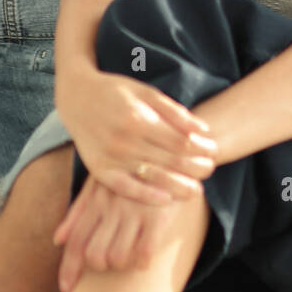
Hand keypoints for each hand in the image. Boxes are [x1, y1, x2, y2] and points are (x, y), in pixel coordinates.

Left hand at [52, 174, 201, 291]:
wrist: (170, 153)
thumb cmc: (132, 172)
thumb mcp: (101, 184)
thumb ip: (78, 211)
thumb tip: (58, 240)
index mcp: (96, 199)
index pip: (76, 241)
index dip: (69, 269)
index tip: (66, 290)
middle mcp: (111, 206)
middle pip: (94, 255)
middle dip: (100, 266)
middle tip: (110, 260)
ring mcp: (134, 211)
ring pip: (118, 258)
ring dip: (122, 265)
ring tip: (129, 255)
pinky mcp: (158, 216)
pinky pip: (145, 253)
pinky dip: (142, 262)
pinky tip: (145, 257)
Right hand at [56, 69, 217, 203]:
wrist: (77, 97)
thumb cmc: (117, 92)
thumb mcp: (146, 92)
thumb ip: (174, 112)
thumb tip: (203, 130)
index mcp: (138, 118)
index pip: (179, 141)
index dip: (200, 149)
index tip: (214, 151)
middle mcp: (124, 140)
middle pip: (169, 161)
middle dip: (194, 168)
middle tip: (210, 170)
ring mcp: (111, 157)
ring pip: (152, 177)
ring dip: (178, 186)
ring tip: (196, 190)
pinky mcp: (99, 169)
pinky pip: (125, 188)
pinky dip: (145, 195)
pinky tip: (165, 199)